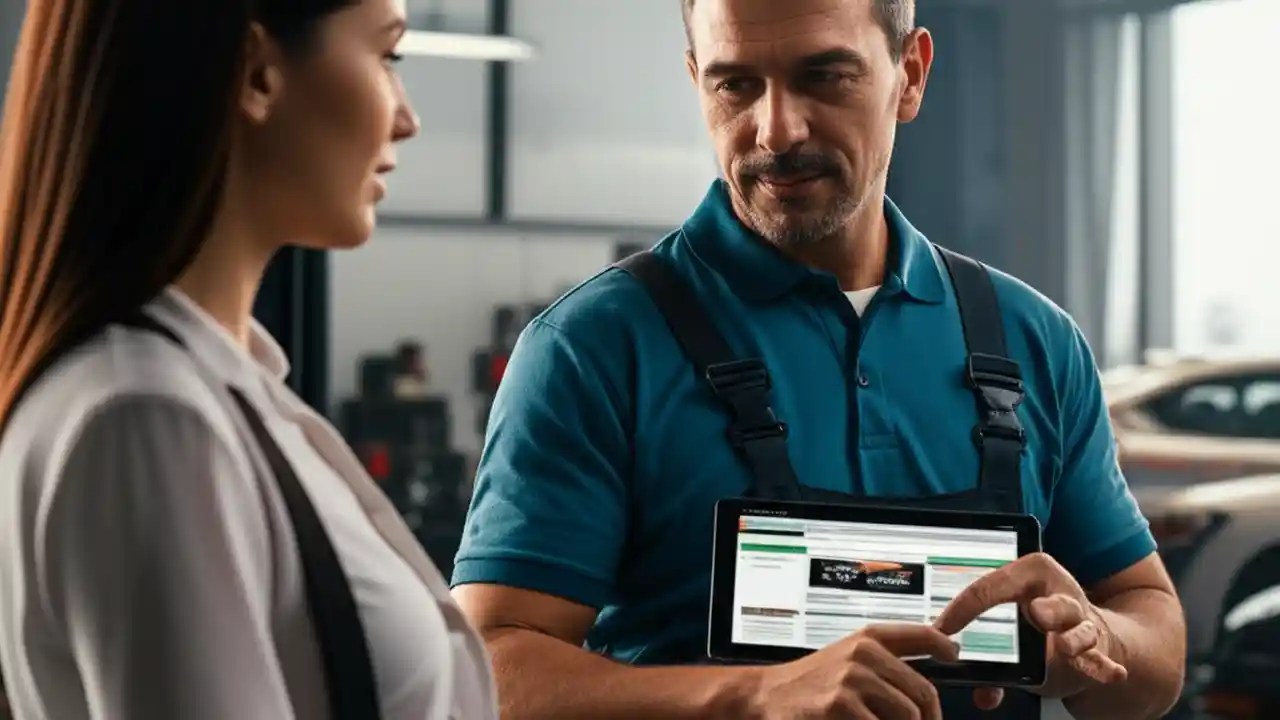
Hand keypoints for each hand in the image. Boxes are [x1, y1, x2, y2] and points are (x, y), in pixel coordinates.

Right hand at [750, 624, 958, 719]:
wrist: (767, 696)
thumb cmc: (812, 682)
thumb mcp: (847, 657)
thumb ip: (887, 659)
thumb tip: (942, 654)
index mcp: (867, 639)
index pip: (919, 635)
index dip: (942, 645)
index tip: (954, 655)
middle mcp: (863, 655)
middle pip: (923, 693)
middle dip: (929, 719)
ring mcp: (851, 681)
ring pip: (908, 717)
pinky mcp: (840, 706)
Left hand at [933, 552, 1127, 709]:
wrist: (1086, 630)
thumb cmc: (1037, 623)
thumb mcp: (1010, 629)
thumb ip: (993, 660)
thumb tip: (982, 692)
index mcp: (1027, 572)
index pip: (991, 586)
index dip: (964, 610)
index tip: (942, 630)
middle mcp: (1056, 590)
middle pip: (1050, 600)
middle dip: (1046, 608)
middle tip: (1036, 613)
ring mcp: (1078, 618)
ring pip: (1077, 625)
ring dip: (1071, 638)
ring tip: (1063, 645)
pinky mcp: (1096, 644)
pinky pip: (1099, 656)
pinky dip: (1103, 665)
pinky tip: (1112, 673)